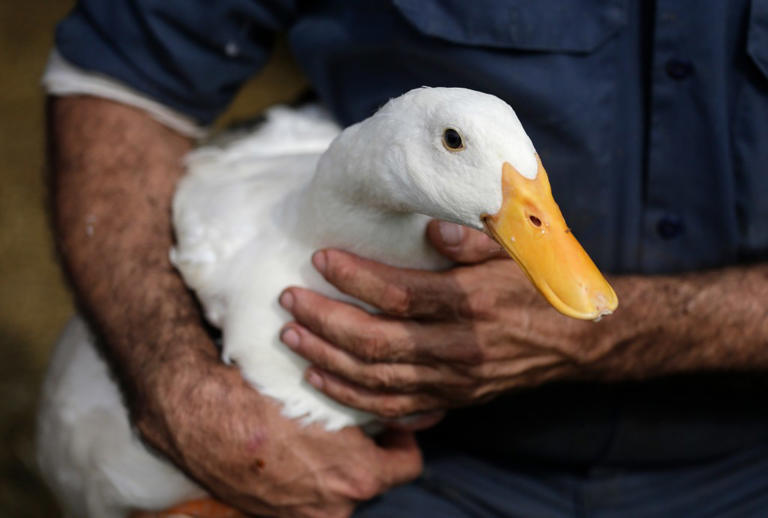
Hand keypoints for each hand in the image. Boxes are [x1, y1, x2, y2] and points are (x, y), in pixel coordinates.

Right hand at [137, 357, 421, 517]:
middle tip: (355, 422)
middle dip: (370, 453)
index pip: (409, 464)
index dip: (404, 436)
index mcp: (358, 477)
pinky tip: (293, 450)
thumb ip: (367, 412)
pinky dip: (307, 479)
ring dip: (337, 467)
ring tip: (320, 434)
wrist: (202, 417)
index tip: (391, 420)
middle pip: (373, 479)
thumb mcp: (329, 398)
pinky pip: (307, 498)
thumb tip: (393, 410)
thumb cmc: (266, 399)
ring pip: (340, 489)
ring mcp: (303, 516)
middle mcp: (335, 506)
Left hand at [277, 220, 612, 418]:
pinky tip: (321, 378)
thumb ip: (470, 240)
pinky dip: (351, 396)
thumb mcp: (513, 253)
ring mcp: (453, 380)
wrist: (574, 341)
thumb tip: (429, 226)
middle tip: (289, 299)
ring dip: (326, 358)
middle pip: (375, 341)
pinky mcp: (451, 399)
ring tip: (292, 337)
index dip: (354, 277)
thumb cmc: (536, 288)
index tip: (320, 257)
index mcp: (472, 303)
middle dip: (323, 321)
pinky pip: (392, 406)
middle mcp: (459, 347)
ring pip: (375, 378)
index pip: (399, 294)